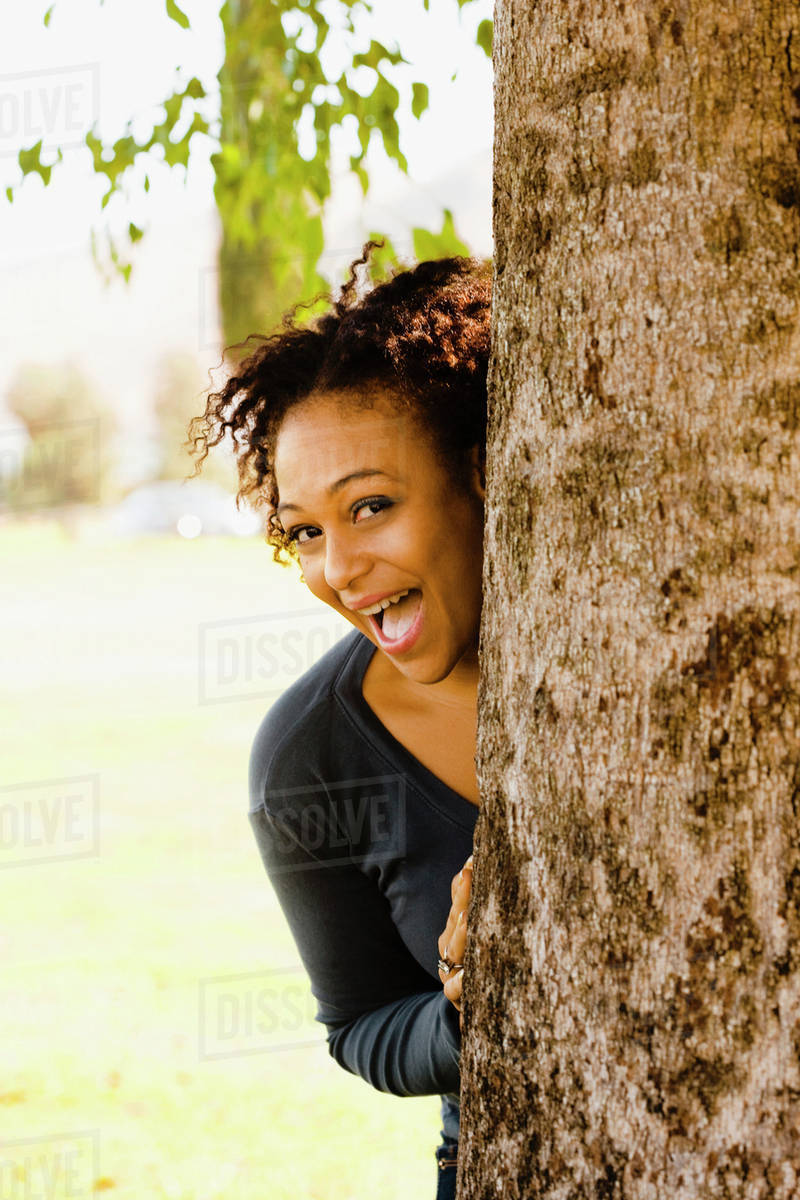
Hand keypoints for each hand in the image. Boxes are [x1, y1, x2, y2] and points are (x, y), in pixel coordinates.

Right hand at [437, 854, 472, 1024]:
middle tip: (468, 872)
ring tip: (465, 916)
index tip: (474, 858)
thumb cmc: (483, 961)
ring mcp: (452, 969)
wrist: (470, 1005)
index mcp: (457, 925)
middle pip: (455, 917)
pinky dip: (461, 982)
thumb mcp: (480, 932)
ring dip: (459, 933)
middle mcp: (451, 945)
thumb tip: (483, 859)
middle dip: (462, 894)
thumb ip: (480, 902)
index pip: (458, 897)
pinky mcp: (457, 995)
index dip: (464, 879)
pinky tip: (467, 975)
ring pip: (453, 949)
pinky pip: (456, 989)